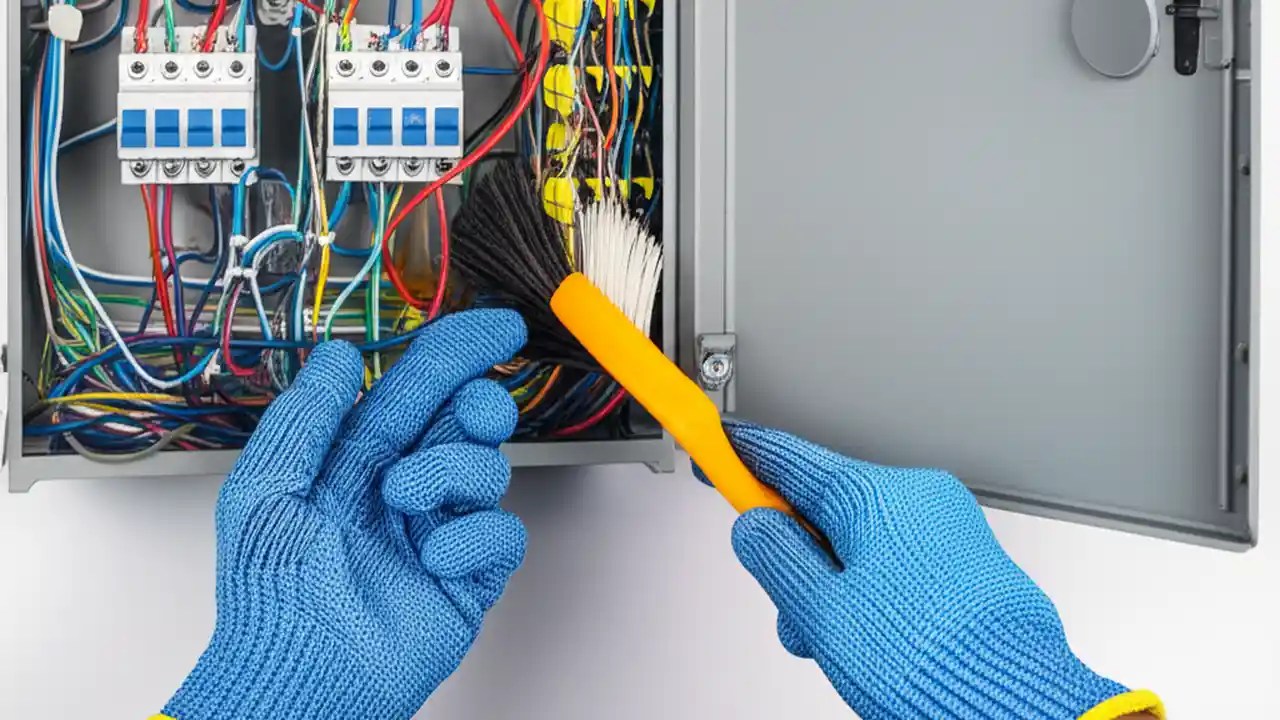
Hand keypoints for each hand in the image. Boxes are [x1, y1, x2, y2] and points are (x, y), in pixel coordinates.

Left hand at [160, 310, 528, 719]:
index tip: (497, 325)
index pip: (418, 389)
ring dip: (451, 473)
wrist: (299, 673)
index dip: (458, 350)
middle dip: (479, 403)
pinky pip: (501, 534)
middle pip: (468, 422)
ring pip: (488, 469)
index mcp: (358, 460)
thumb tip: (339, 356)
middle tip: (471, 412)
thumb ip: (306, 415)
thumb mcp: (265, 488)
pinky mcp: (468, 577)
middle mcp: (405, 489)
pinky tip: (431, 558)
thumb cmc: (268, 592)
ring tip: (405, 501)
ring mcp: (440, 531)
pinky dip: (471, 540)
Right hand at [725, 423, 1163, 719]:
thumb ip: (777, 559)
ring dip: (832, 586)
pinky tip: (871, 639)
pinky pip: (894, 561)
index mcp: (879, 495)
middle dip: (795, 557)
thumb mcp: (822, 611)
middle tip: (788, 605)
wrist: (1015, 704)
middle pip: (824, 508)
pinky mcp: (963, 562)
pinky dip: (869, 592)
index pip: (790, 460)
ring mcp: (947, 528)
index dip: (743, 457)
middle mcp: (919, 498)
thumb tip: (753, 528)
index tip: (715, 445)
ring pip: (858, 542)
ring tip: (840, 642)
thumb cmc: (935, 660)